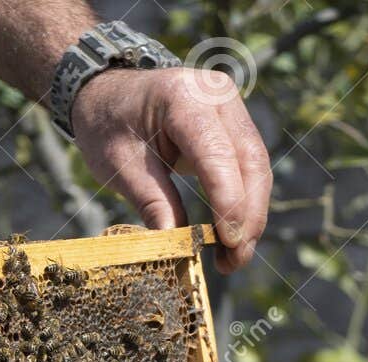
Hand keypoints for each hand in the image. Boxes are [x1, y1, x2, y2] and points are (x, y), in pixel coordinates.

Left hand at [70, 67, 271, 273]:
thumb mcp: (120, 166)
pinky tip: (232, 236)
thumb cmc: (110, 127)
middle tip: (235, 261)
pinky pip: (249, 167)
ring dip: (252, 216)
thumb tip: (174, 246)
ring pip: (256, 166)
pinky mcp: (235, 124)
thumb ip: (150, 201)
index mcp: (183, 98)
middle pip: (249, 160)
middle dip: (248, 216)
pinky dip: (245, 204)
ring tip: (233, 258)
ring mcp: (231, 107)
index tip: (229, 242)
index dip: (228, 200)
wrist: (110, 94)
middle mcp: (217, 96)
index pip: (217, 153)